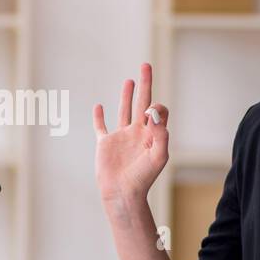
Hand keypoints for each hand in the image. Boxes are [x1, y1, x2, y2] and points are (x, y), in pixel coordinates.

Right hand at [93, 63, 168, 206]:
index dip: (156, 108)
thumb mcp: (158, 156)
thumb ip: (160, 134)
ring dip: (127, 95)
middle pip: (142, 103)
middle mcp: (137, 132)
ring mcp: (121, 137)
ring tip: (130, 80)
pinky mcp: (105, 144)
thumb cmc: (143, 178)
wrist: (123, 193)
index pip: (157, 112)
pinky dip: (99, 117)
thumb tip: (154, 112)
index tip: (150, 116)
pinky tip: (99, 106)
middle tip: (146, 65)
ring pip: (124, 111)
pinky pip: (101, 127)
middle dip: (145, 84)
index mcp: (151, 134)